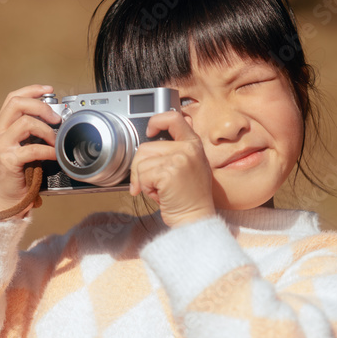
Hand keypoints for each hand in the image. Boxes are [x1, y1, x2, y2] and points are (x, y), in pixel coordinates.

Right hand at [0, 85, 60, 216]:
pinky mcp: (8, 161)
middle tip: (56, 118)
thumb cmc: (18, 174)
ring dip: (47, 130)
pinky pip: (32, 148)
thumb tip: (55, 118)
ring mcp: (0, 146)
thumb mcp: (22, 147)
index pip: (13, 98)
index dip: (31, 90)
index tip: (49, 90)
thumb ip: (31, 133)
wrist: (6, 200)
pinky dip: (48, 150)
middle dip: (41, 106)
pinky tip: (55, 155)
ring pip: (25, 122)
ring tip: (55, 140)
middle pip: (17, 103)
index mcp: (0, 127)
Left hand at [129, 110, 216, 227]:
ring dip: (144, 181)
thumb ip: (178, 149)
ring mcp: (180, 159)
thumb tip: (160, 135)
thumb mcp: (190, 166)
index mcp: (194, 144)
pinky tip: (161, 195)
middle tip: (153, 183)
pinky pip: (142, 176)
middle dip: (141, 167)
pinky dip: (146, 189)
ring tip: (162, 190)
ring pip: (141, 163)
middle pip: (146, 147)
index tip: (150, 131)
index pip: (174, 117)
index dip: (156, 120)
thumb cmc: (189, 198)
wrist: (195, 220)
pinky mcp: (169, 173)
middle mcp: (188, 149)